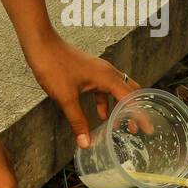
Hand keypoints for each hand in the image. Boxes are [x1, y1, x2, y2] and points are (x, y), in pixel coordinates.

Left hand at [23, 33, 138, 148]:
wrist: (41, 44)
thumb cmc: (54, 65)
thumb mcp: (66, 97)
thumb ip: (77, 120)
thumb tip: (85, 142)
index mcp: (107, 77)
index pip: (131, 98)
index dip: (140, 114)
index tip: (147, 129)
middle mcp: (107, 72)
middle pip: (129, 91)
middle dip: (135, 110)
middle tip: (137, 128)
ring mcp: (98, 70)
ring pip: (117, 90)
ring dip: (121, 106)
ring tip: (121, 124)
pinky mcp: (89, 71)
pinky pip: (104, 88)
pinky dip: (105, 102)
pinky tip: (101, 114)